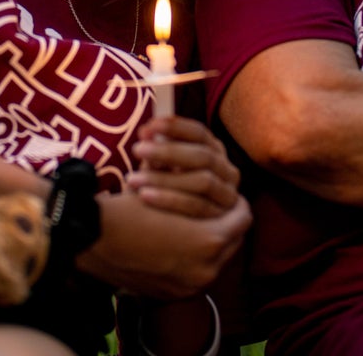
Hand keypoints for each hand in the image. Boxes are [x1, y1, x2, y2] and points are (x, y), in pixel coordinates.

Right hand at [77, 190, 249, 298]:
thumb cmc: (128, 208)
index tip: (226, 193)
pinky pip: (196, 275)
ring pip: (217, 261)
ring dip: (211, 243)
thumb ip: (193, 179)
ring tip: (195, 224)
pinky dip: (194, 260)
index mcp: (210, 242)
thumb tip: (204, 161)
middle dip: (226, 224)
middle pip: (233, 242)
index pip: (243, 219)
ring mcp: (190, 287)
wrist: (89, 241)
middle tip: (214, 208)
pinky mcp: (172, 295)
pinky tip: (177, 243)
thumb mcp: (166, 186)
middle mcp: (206, 270)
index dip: (235, 203)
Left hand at [126, 116, 240, 218]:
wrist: (170, 236)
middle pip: (203, 156)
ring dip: (166, 178)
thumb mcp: (158, 171)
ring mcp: (229, 196)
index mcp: (214, 152)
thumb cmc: (161, 195)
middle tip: (137, 149)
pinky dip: (170, 199)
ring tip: (133, 178)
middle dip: (168, 151)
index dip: (175, 127)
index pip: (199, 133)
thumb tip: (145, 132)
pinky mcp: (225, 219)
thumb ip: (156, 153)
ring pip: (203, 181)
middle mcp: (228, 171)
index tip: (147, 127)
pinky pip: (199, 206)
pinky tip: (143, 197)